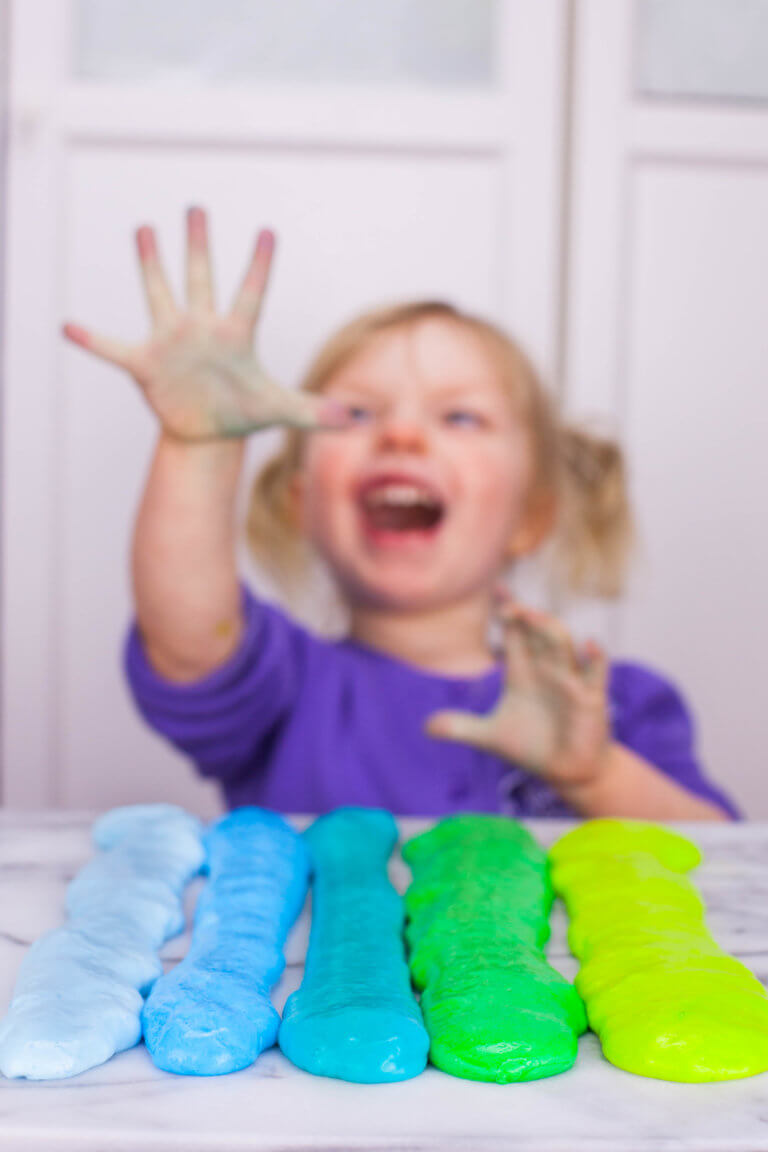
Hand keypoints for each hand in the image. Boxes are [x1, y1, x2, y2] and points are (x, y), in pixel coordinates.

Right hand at [62, 207, 346, 440]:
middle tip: (197, 207)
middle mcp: (202, 327)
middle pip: (202, 278)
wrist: (206, 431)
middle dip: (199, 244)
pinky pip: (113, 347)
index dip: (260, 266)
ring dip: (151, 265)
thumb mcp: (281, 410)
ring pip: (160, 293)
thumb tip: (363, 419)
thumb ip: (319, 412)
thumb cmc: (243, 411)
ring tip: (144, 229)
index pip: (252, 293)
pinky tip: (69, 326)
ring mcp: (172, 340)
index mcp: (236, 334)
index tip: (268, 232)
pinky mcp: (145, 363)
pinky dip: (92, 339)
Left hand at [425, 587, 611, 792]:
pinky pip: (596, 673)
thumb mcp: (492, 736)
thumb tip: (426, 727)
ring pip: (561, 643)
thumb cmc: (533, 747)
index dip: (506, 612)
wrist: (569, 773)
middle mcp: (546, 670)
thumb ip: (461, 727)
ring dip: (548, 628)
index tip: (496, 589)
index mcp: (522, 673)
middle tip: (506, 606)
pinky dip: (596, 658)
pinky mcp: (590, 698)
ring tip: (531, 616)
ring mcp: (569, 681)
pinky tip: (590, 645)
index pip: (513, 634)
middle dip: (523, 615)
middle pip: (535, 631)